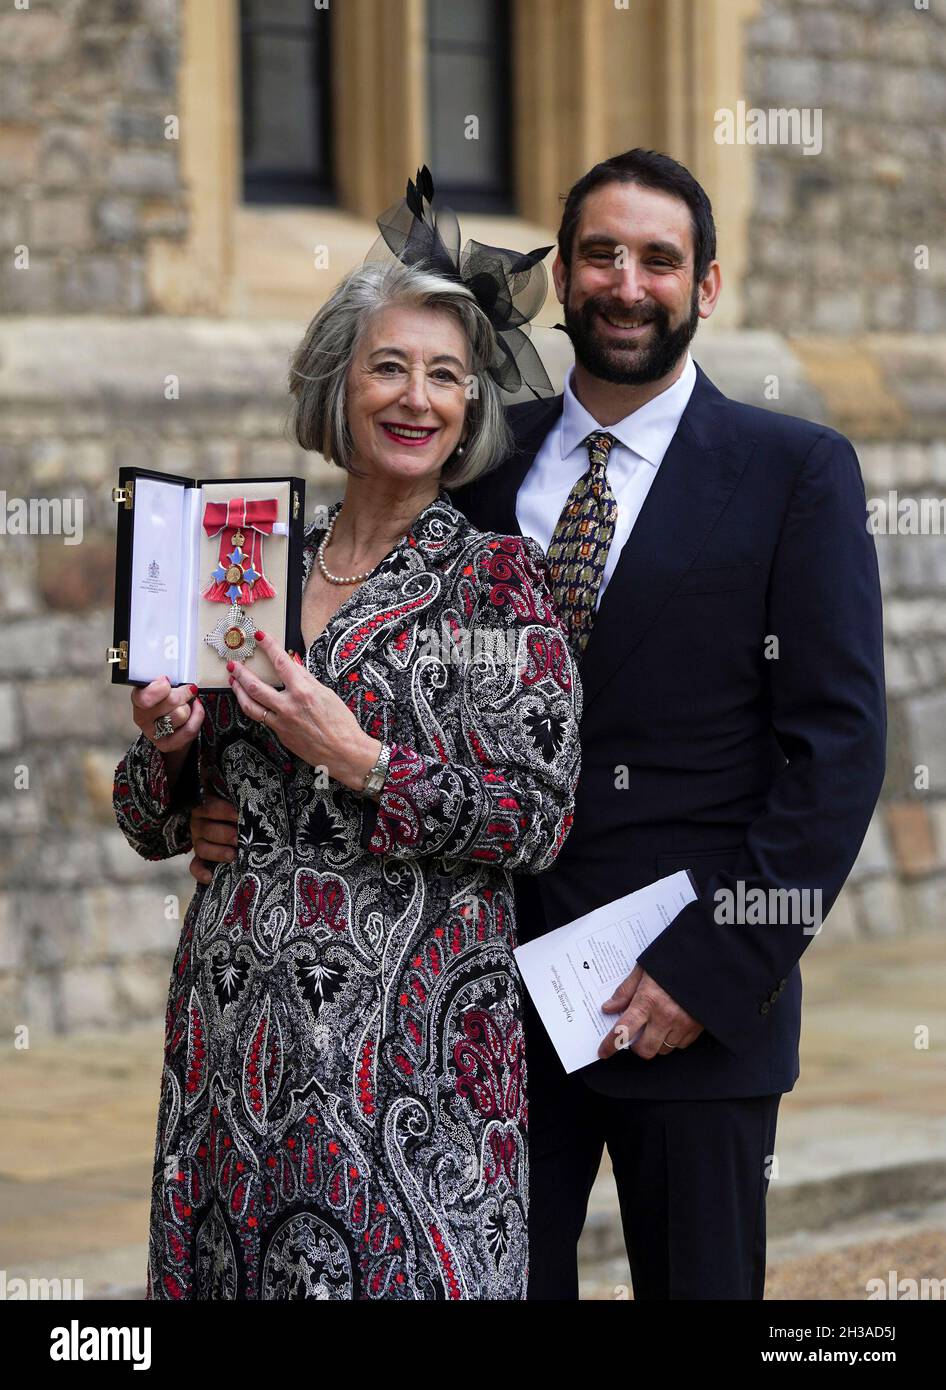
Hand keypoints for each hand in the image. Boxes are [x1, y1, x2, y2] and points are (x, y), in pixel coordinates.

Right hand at [131, 676, 201, 753]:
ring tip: (186, 704)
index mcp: (139, 700)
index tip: (166, 681)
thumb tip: (169, 681)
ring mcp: (154, 734)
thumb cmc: (165, 701)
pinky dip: (197, 716)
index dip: (158, 689)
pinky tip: (195, 709)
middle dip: (182, 693)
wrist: (168, 725)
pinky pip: (189, 730)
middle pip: (170, 702)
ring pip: (181, 714)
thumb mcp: (162, 686)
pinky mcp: (167, 745)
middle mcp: (143, 719)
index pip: (144, 697)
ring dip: (188, 706)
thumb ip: (164, 682)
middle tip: (185, 690)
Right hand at [189, 795, 238, 884]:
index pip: (210, 807)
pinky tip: (210, 877)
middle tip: (239, 839)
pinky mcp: (200, 859)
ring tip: (233, 856)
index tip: (239, 816)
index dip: (225, 811)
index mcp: (207, 808)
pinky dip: (201, 872)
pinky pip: (196, 866)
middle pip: (207, 830)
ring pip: (202, 848)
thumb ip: (242, 805)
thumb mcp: (239, 806)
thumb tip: (254, 807)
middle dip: (225, 835)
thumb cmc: (242, 813)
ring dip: (218, 852)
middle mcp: (200, 825)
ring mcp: (199, 842)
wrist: (237, 828)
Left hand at [226, 629, 380, 790]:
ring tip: (233, 681)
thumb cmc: (341, 723)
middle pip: (255, 686)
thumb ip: (306, 678)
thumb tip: (292, 664)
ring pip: (250, 705)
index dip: (269, 647)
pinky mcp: (280, 734)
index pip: (282, 663)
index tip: (260, 636)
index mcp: (304, 692)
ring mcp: (282, 722)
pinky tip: (250, 701)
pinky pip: (261, 718)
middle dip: (241, 673)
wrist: (344, 752)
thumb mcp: (326, 693)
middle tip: (232, 664)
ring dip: (238, 691)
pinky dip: (253, 707)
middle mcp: (289, 706)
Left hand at [597, 965, 703, 1060]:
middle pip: (645, 1049)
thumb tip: (609, 1007)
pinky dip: (673, 1039)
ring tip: (657, 1024)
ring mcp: (682, 1024)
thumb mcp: (645, 970)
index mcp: (648, 1000)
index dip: (610, 1044)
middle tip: (637, 1034)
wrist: (706, 960)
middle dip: (637, 1046)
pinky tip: (673, 1023)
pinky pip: (680, 1045)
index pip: (624, 1029)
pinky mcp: (697, 1028)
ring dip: (656, 1042)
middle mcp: (665, 1016)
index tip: (603, 1052)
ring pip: (663, 1050)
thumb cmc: (673, 961)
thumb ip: (626, 990)